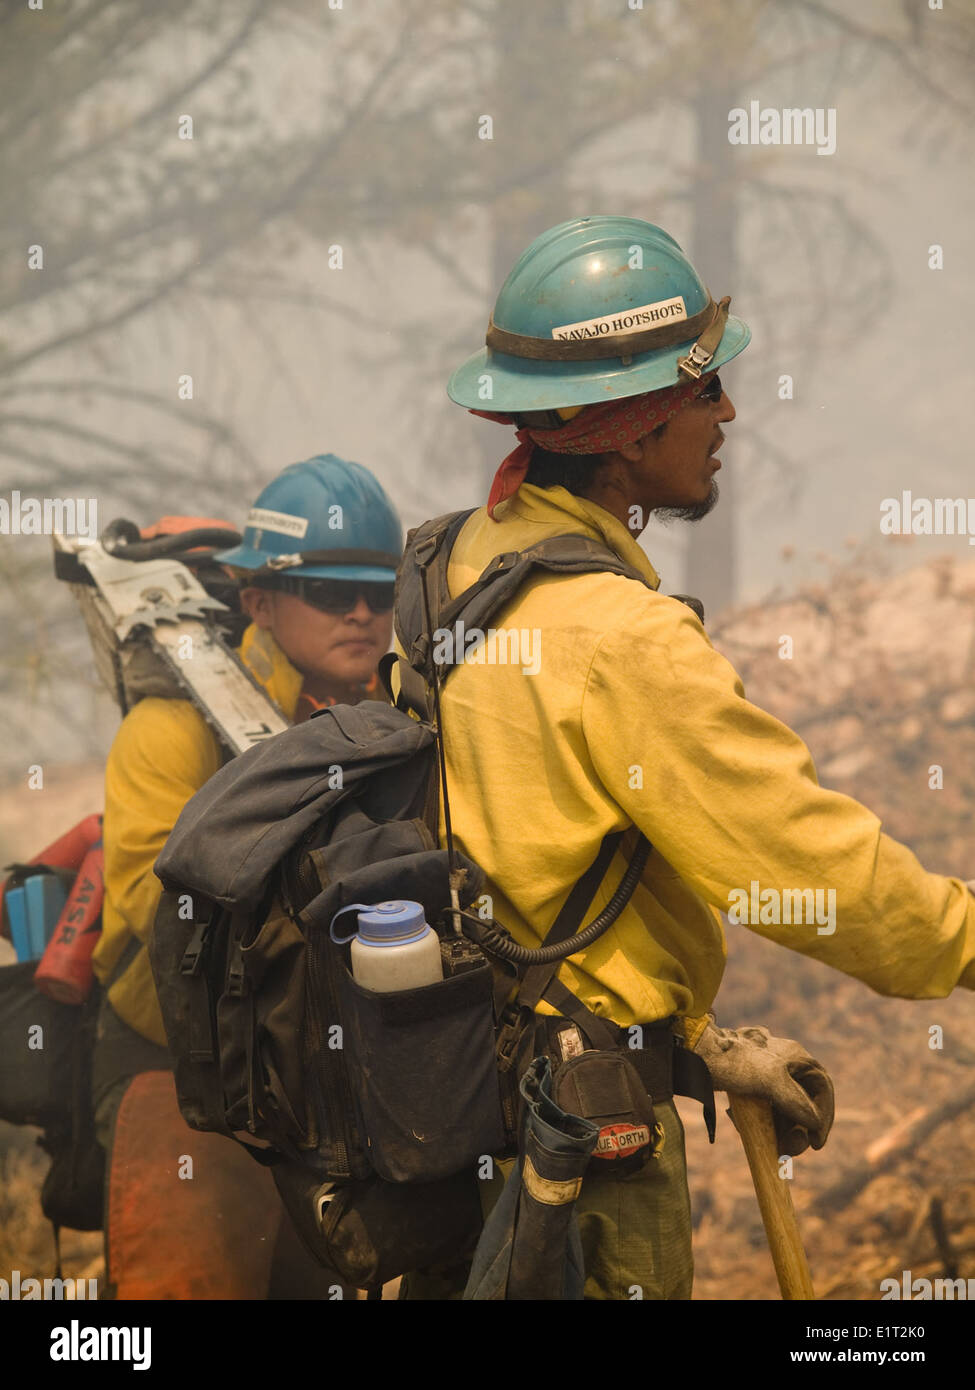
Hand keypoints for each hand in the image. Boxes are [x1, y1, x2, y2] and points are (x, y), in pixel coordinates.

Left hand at [692, 1019, 834, 1156]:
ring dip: (776, 1130)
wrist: (692, 1052)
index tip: (815, 1143)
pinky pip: (762, 1109)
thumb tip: (814, 1124)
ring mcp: (765, 1075)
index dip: (824, 1117)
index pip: (822, 1089)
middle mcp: (784, 1064)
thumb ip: (797, 1102)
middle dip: (796, 1130)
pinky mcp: (748, 1084)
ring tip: (761, 1140)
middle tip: (786, 1150)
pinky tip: (737, 1121)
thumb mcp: (770, 1081)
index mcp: (796, 1057)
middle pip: (803, 1104)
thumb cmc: (732, 1062)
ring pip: (782, 1110)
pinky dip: (756, 1121)